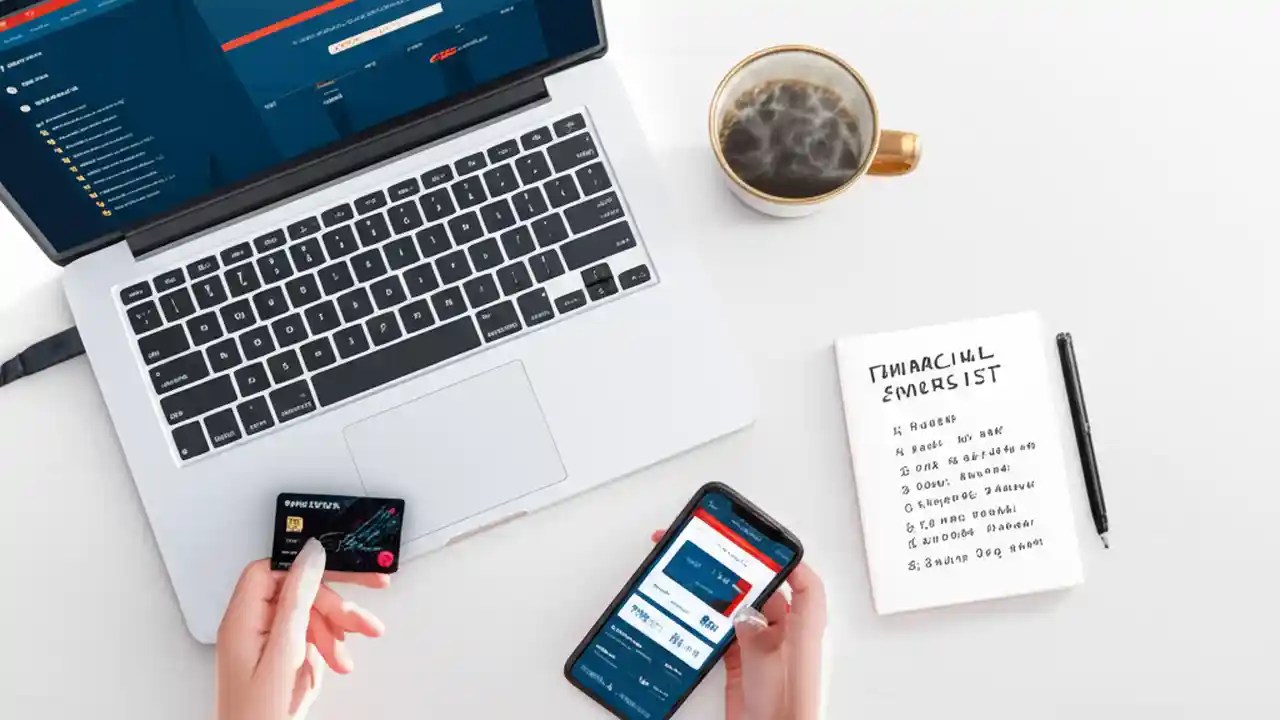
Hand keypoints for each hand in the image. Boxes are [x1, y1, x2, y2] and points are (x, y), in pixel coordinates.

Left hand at [216, 539, 389, 719]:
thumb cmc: (259, 716)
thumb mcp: (284, 652)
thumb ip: (297, 601)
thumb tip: (310, 556)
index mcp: (242, 619)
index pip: (272, 570)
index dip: (306, 568)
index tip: (340, 573)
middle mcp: (250, 626)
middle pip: (297, 593)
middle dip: (333, 606)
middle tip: (361, 621)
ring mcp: (264, 643)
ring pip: (307, 616)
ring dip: (334, 632)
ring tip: (347, 657)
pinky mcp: (277, 658)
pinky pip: (307, 638)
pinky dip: (326, 649)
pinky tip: (334, 663)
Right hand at [649, 530, 826, 719]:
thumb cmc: (786, 711)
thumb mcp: (769, 662)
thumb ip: (756, 633)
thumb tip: (743, 614)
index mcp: (803, 631)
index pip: (806, 585)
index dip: (792, 562)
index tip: (769, 545)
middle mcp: (786, 638)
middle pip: (769, 595)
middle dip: (747, 576)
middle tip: (726, 555)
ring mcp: (764, 652)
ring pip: (744, 614)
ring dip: (726, 600)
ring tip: (704, 581)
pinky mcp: (743, 667)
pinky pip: (728, 636)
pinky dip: (713, 626)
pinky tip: (699, 617)